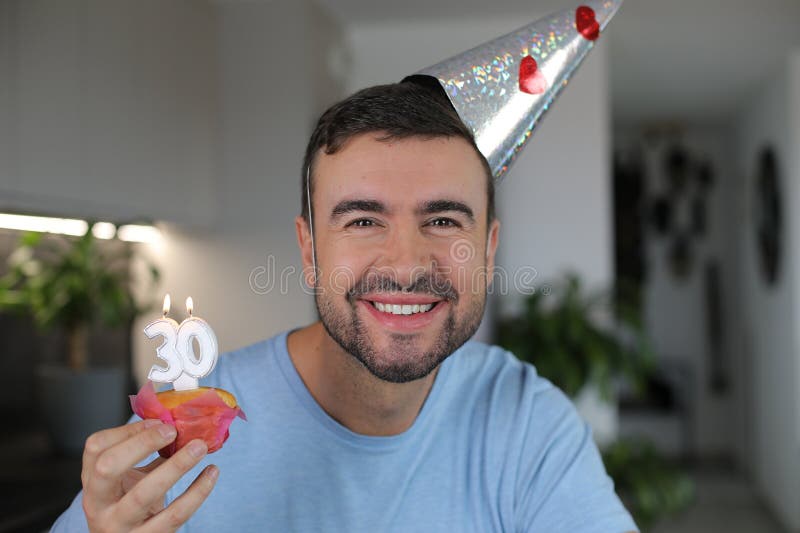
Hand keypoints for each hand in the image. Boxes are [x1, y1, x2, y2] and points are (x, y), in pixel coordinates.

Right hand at [81, 419, 218, 531]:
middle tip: (172, 430)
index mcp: (93, 482)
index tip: (157, 422)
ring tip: (200, 447)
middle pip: (108, 467)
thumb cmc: (132, 506)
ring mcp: (120, 526)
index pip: (96, 447)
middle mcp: (98, 505)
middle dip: (142, 443)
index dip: (127, 430)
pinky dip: (197, 492)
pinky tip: (211, 473)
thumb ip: (143, 454)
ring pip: (143, 494)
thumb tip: (175, 422)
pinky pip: (174, 515)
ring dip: (176, 465)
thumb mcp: (129, 479)